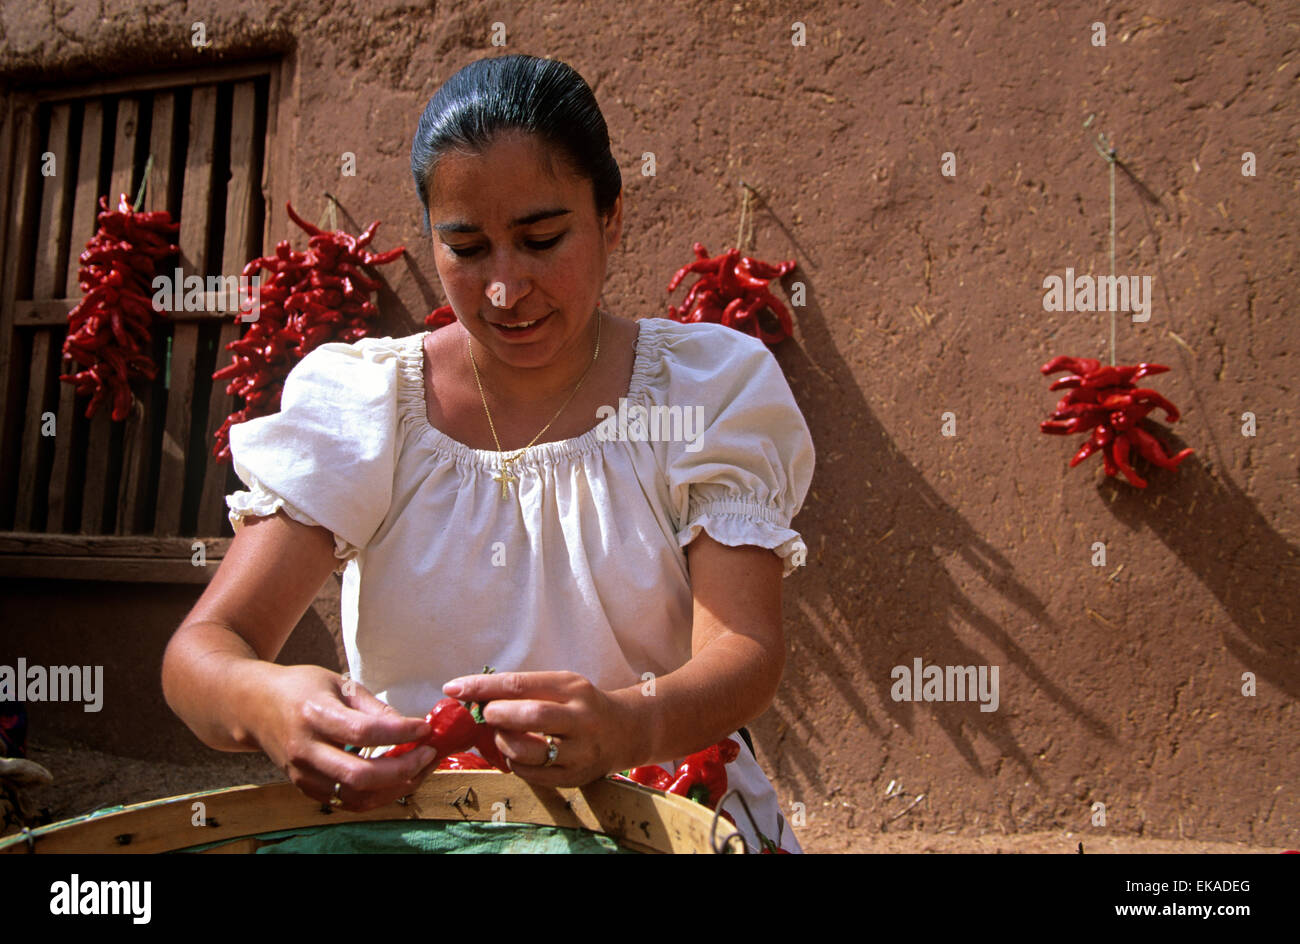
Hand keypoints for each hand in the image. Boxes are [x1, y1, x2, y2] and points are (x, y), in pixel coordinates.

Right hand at [246, 664, 441, 811]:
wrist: (254, 707)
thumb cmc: (300, 688)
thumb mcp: (338, 683)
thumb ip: (373, 707)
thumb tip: (409, 728)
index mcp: (314, 714)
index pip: (363, 732)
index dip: (400, 733)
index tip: (424, 727)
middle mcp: (305, 749)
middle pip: (359, 774)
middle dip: (402, 769)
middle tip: (428, 754)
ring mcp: (302, 773)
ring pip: (355, 796)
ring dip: (395, 787)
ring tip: (419, 769)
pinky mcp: (304, 788)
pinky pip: (346, 801)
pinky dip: (376, 794)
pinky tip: (395, 778)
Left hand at [443, 671, 642, 787]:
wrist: (625, 731)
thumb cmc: (581, 705)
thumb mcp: (561, 686)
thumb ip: (524, 690)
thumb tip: (474, 696)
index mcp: (572, 688)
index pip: (519, 684)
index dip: (482, 687)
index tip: (453, 688)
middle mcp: (580, 718)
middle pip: (529, 716)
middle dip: (497, 715)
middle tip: (486, 713)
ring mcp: (579, 751)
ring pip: (528, 751)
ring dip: (503, 742)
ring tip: (502, 734)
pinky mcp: (574, 777)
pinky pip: (531, 774)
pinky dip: (513, 762)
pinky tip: (516, 752)